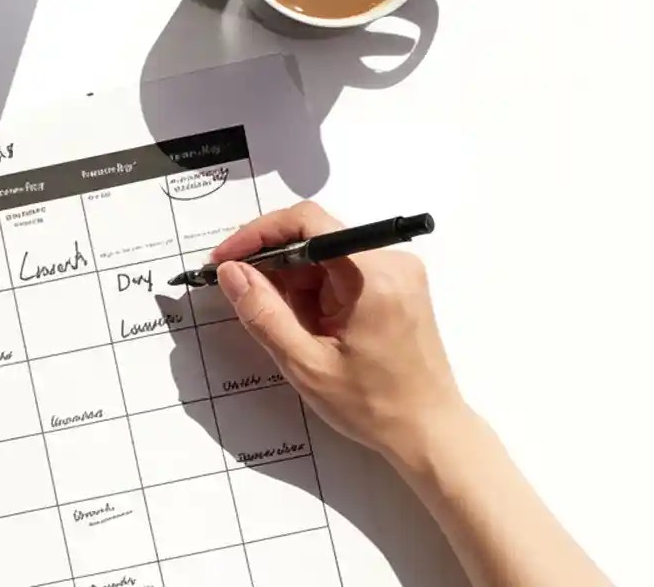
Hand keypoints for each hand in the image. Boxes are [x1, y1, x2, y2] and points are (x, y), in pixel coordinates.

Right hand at [211, 201, 465, 462]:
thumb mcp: (305, 364)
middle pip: (315, 238)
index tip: (225, 259)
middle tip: (245, 301)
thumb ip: (264, 313)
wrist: (428, 432)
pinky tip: (313, 330)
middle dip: (274, 266)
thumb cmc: (372, 406)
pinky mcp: (396, 286)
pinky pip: (341, 272)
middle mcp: (391, 261)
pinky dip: (316, 294)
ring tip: (294, 332)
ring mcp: (397, 272)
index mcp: (374, 275)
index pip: (307, 222)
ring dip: (296, 285)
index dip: (258, 234)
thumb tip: (230, 271)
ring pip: (325, 256)